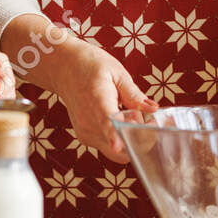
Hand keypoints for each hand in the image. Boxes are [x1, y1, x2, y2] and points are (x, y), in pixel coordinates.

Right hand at [34, 34, 158, 163]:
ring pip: (115, 150)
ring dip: (130, 140)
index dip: (114, 136)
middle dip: (138, 139)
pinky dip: (119, 139)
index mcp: (97, 99)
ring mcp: (84, 131)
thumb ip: (134, 95)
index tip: (118, 145)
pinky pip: (108, 147)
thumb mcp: (117, 73)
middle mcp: (87, 120)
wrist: (64, 68)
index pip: (106, 121)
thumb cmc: (91, 67)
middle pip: (116, 145)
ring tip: (132, 115)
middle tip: (148, 120)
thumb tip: (153, 109)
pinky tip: (120, 120)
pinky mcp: (85, 137)